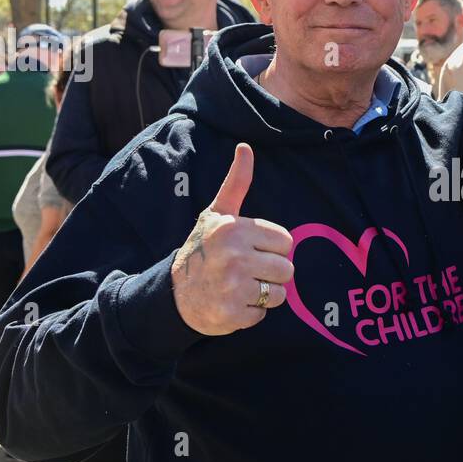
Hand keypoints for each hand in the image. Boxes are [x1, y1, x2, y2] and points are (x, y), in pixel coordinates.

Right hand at [171, 143, 293, 335]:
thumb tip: (245, 148)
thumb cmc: (203, 250)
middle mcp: (234, 256)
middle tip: (246, 271)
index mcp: (234, 229)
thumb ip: (236, 183)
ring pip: (280, 293)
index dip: (272, 248)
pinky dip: (252, 312)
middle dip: (271, 273)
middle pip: (287, 268)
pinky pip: (264, 313)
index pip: (286, 241)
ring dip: (265, 294)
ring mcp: (233, 286)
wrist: (175, 294)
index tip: (250, 250)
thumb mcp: (217, 214)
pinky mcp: (233, 313)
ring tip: (241, 287)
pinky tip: (233, 303)